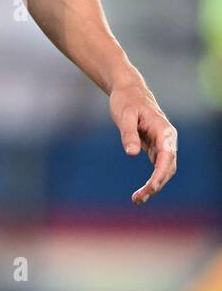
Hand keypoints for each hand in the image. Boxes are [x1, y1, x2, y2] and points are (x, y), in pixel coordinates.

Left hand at [109, 78, 177, 204]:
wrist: (128, 91)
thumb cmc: (126, 100)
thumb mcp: (124, 115)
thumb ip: (128, 134)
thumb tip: (132, 154)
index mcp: (164, 130)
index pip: (166, 156)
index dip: (160, 174)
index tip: (151, 187)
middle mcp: (167, 139)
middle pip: (167, 167)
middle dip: (156, 185)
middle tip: (138, 199)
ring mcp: (163, 144)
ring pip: (164, 170)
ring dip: (154, 186)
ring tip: (137, 199)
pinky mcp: (155, 147)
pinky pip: (157, 167)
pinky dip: (152, 180)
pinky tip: (142, 192)